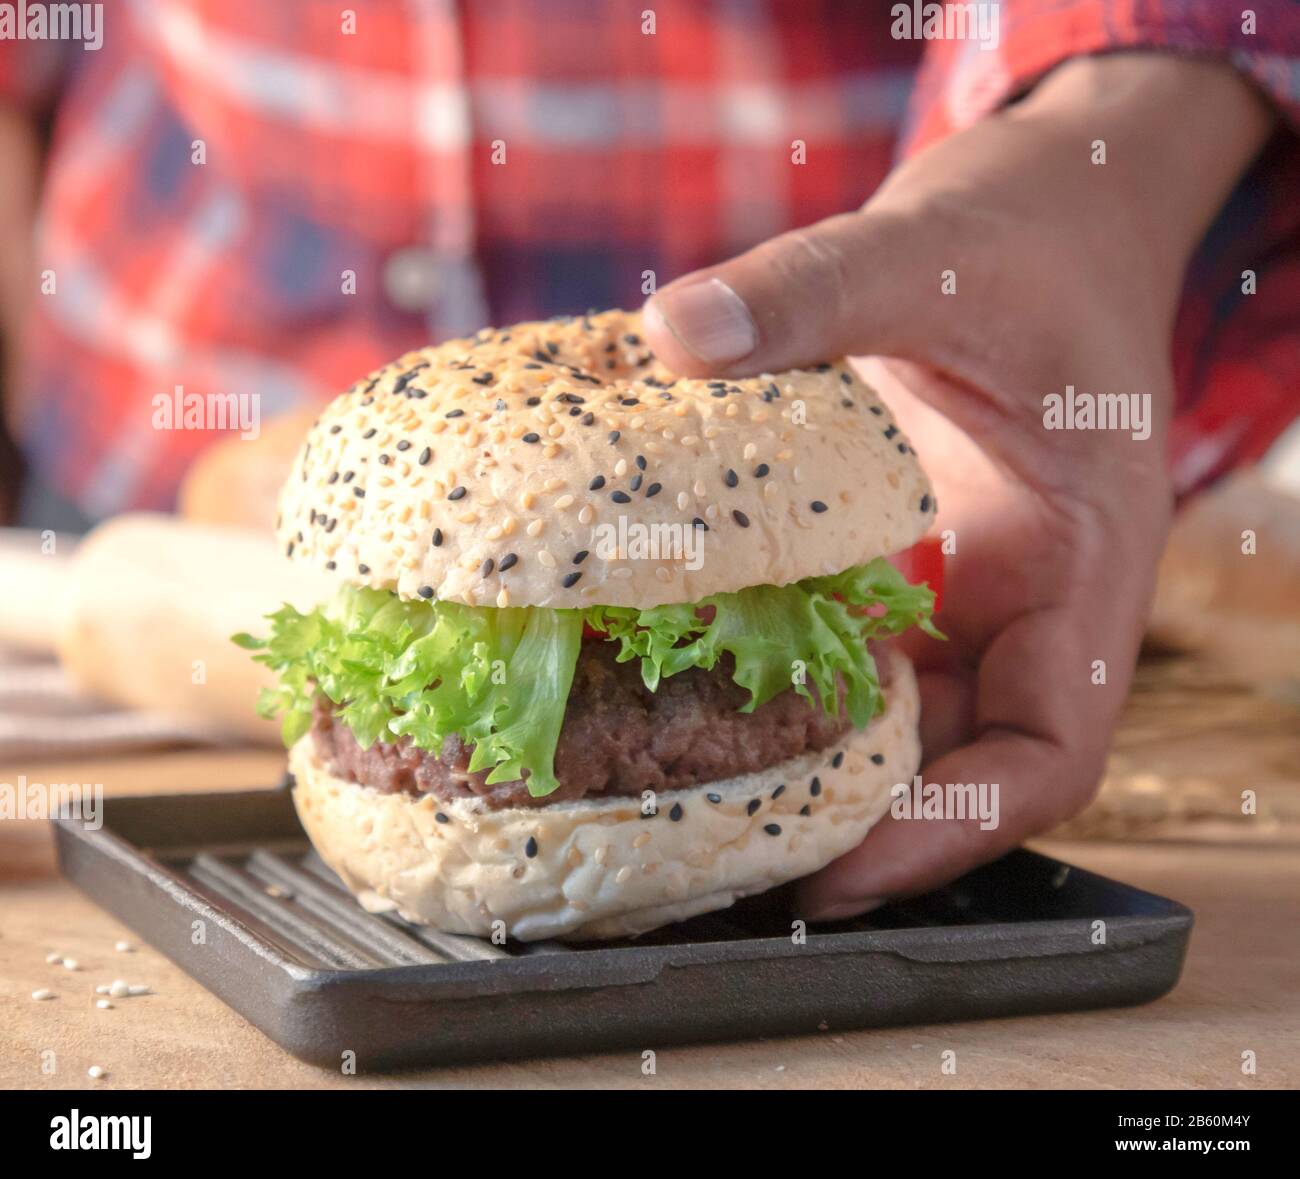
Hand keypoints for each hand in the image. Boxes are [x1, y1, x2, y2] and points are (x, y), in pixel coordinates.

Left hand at [641, 53, 1272, 915]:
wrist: (1052, 198)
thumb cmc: (1027, 231)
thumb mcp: (924, 251)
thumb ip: (811, 291)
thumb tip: (674, 334)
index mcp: (1081, 557)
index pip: (1052, 750)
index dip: (956, 828)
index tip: (841, 868)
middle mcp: (1032, 593)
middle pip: (965, 758)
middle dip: (864, 820)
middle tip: (733, 857)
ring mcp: (975, 580)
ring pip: (909, 712)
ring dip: (820, 758)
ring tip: (703, 797)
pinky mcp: (919, 555)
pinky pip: (866, 646)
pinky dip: (797, 678)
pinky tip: (706, 684)